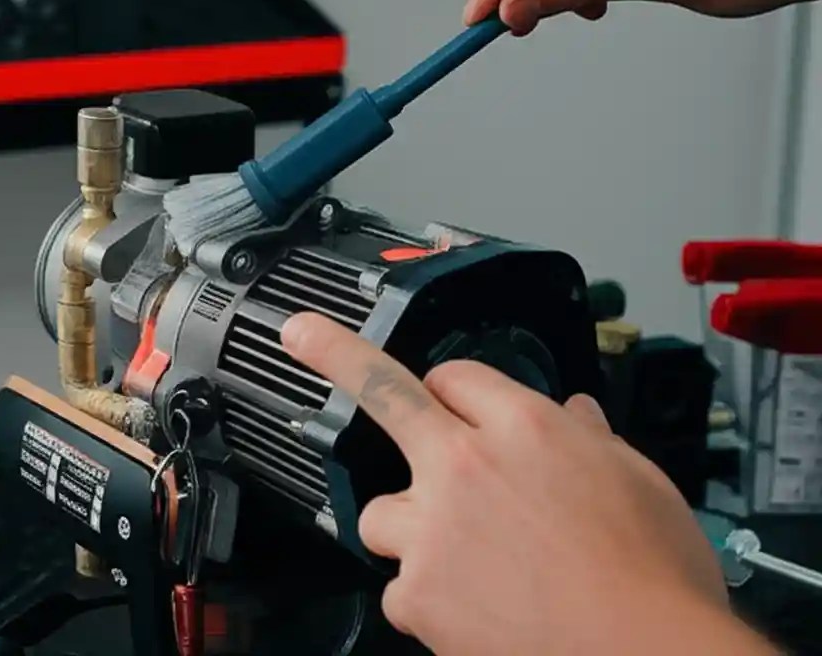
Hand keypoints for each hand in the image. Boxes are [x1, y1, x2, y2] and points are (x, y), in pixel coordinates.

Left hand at [281, 313, 774, 655]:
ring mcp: (432, 530)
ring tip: (461, 559)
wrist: (644, 655)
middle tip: (303, 334)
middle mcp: (466, 467)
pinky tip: (470, 608)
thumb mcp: (641, 483)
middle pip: (385, 396)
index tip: (444, 394)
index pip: (459, 376)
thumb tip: (576, 417)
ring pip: (382, 513)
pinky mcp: (417, 592)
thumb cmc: (654, 578)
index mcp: (526, 428)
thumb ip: (592, 443)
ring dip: (410, 528)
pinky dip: (426, 598)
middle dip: (338, 354)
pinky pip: (399, 587)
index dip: (455, 388)